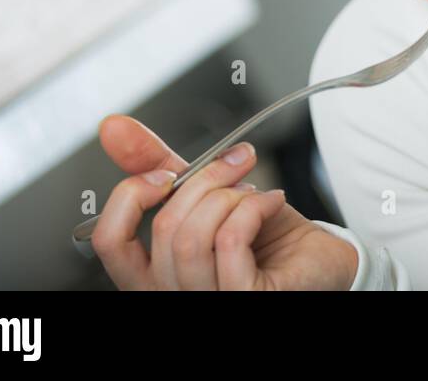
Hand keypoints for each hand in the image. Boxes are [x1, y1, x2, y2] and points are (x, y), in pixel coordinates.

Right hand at [91, 114, 359, 289]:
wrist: (319, 257)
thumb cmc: (262, 235)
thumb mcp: (205, 194)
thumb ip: (158, 165)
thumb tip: (113, 127)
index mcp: (152, 273)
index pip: (108, 241)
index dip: (129, 197)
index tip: (165, 172)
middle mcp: (172, 294)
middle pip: (163, 227)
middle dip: (205, 179)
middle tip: (236, 162)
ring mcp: (208, 300)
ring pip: (192, 236)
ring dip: (231, 196)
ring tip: (255, 193)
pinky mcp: (244, 299)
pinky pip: (230, 240)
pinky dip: (255, 205)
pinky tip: (272, 203)